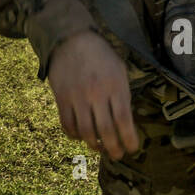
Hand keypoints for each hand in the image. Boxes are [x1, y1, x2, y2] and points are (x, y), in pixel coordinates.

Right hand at [46, 31, 140, 159]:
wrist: (71, 40)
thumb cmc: (100, 56)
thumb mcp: (119, 70)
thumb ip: (123, 94)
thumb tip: (126, 123)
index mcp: (114, 85)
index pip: (124, 120)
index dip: (129, 139)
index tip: (132, 148)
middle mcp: (96, 93)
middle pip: (106, 130)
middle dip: (113, 148)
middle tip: (116, 155)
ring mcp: (77, 97)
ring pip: (86, 131)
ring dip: (94, 145)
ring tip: (99, 147)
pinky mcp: (61, 98)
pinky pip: (67, 125)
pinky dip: (74, 135)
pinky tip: (81, 135)